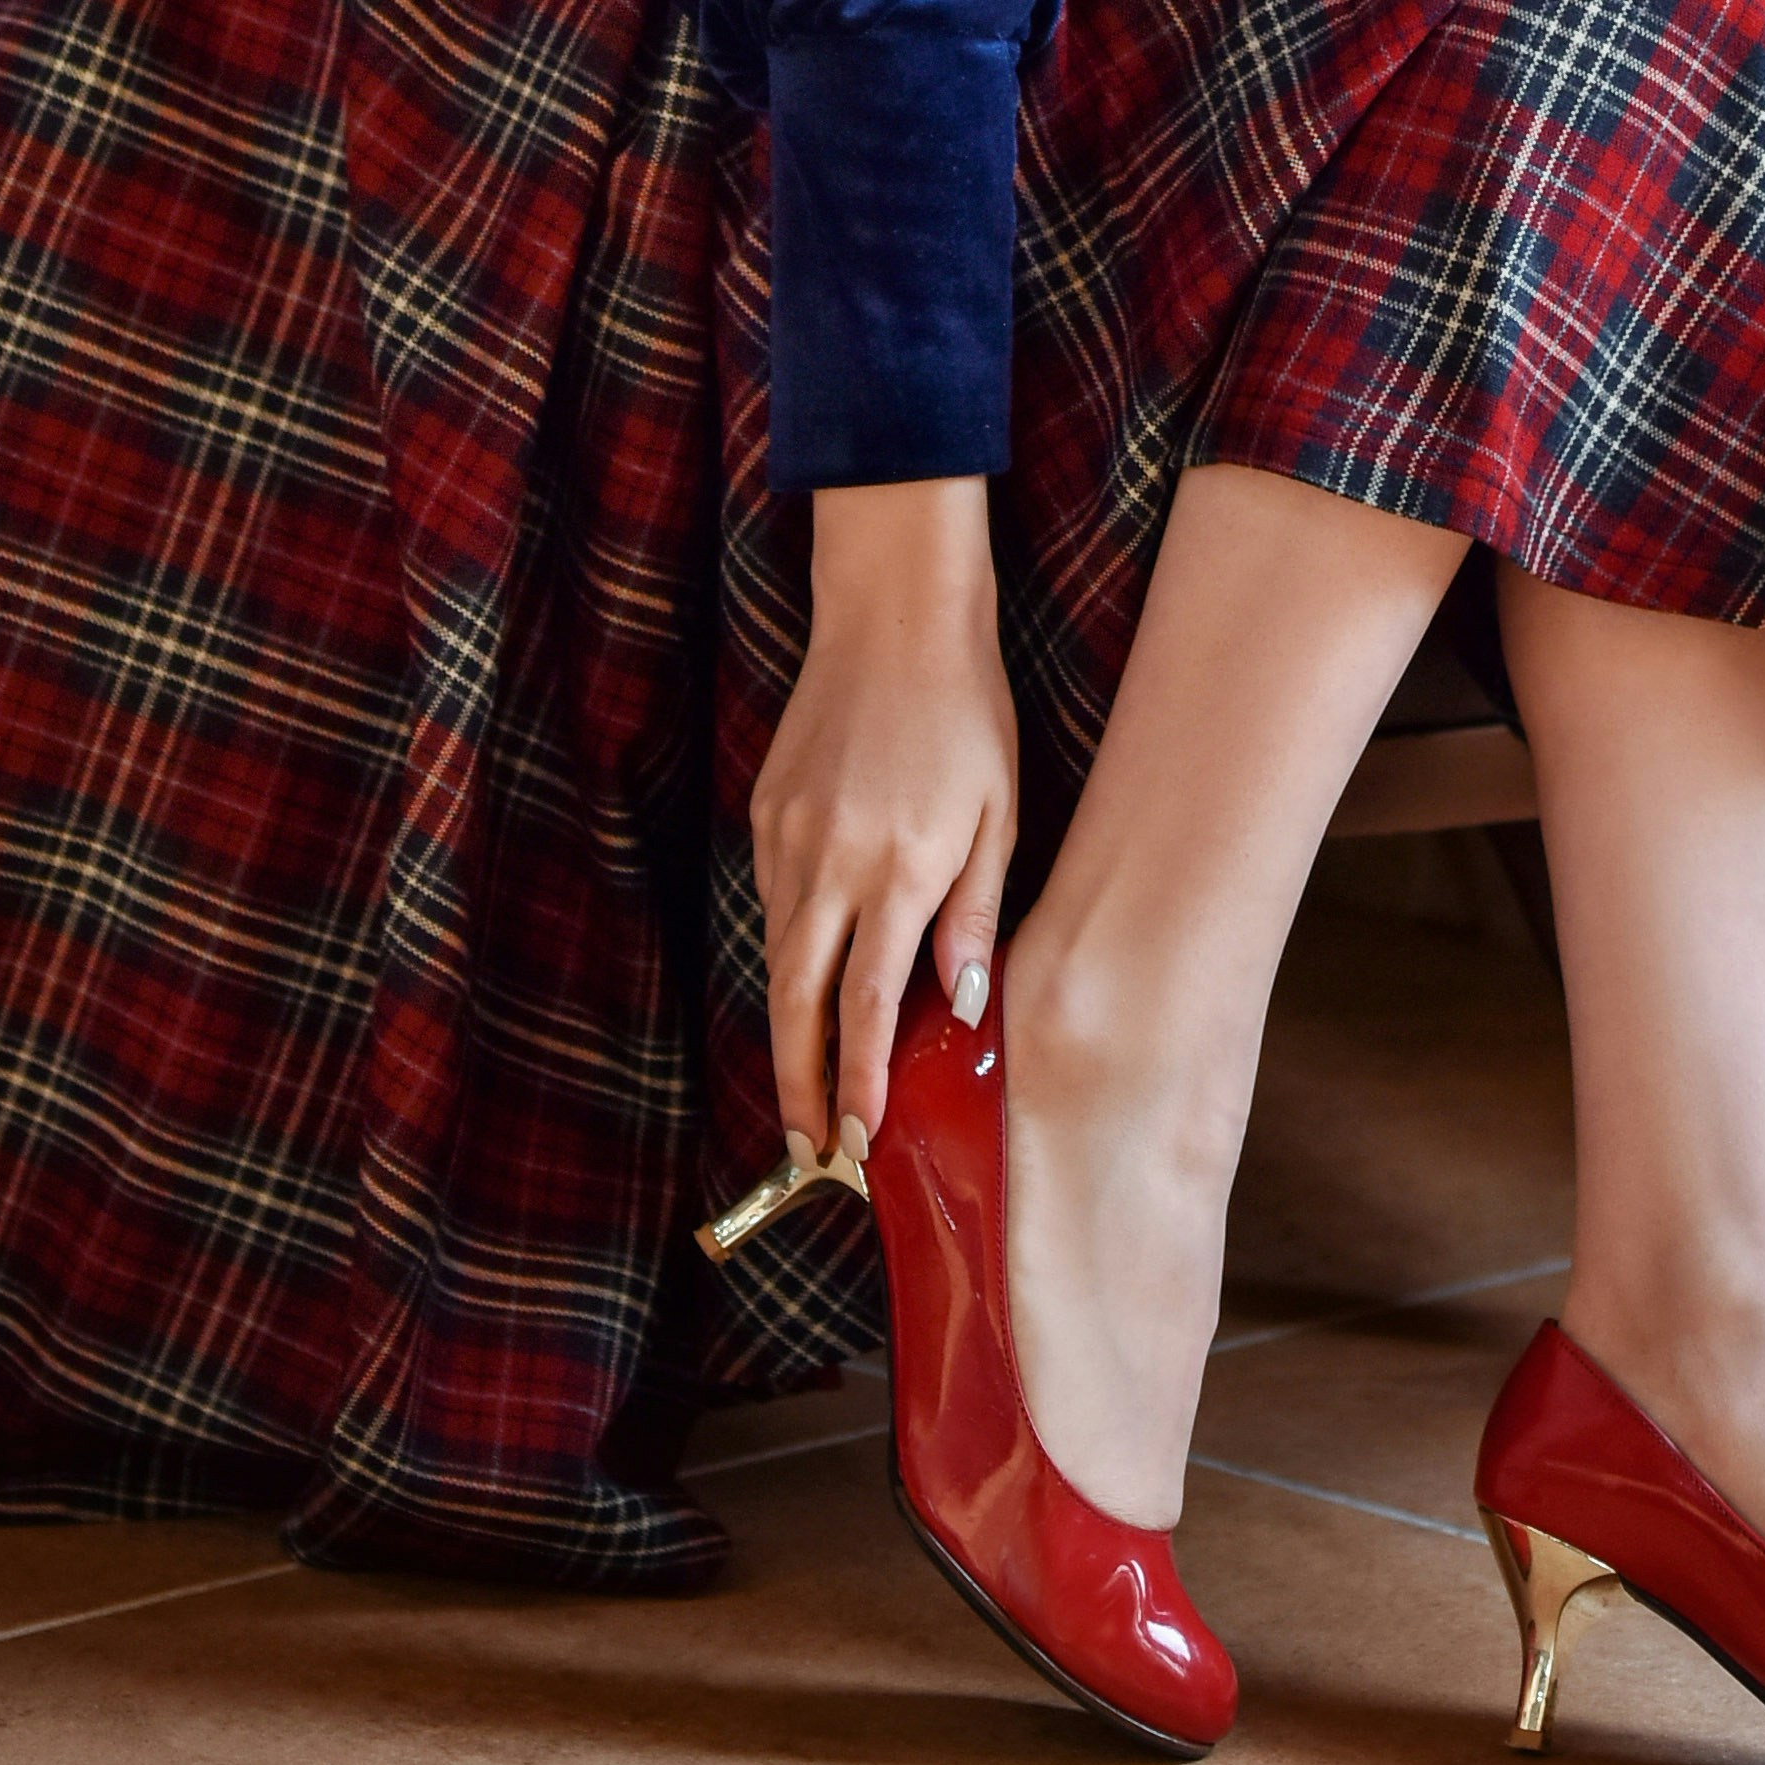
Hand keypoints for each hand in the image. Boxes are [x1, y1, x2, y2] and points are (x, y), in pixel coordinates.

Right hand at [752, 475, 1015, 1160]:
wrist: (894, 615)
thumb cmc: (965, 714)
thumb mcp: (998, 814)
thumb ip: (975, 915)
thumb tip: (959, 1010)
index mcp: (898, 867)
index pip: (865, 1006)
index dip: (856, 1083)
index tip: (855, 1141)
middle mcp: (830, 861)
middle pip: (796, 1002)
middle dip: (799, 1083)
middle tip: (808, 1149)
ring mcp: (788, 836)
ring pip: (778, 958)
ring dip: (790, 1026)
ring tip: (809, 1086)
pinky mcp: (766, 813)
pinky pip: (774, 902)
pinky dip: (789, 953)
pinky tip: (810, 981)